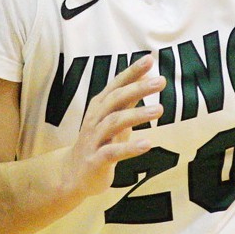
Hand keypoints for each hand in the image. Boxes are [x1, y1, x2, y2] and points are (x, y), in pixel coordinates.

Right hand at [60, 54, 166, 199]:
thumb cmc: (99, 142)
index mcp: (100, 107)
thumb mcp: (113, 118)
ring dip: (137, 114)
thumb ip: (127, 100)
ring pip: (114, 122)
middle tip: (160, 81)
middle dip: (138, 88)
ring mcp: (94, 139)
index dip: (132, 72)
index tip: (149, 59)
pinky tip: (148, 144)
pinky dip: (130, 148)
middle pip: (116, 99)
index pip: (117, 85)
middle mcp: (95, 119)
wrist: (73, 174)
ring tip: (160, 109)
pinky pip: (113, 152)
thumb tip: (146, 77)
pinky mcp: (96, 160)